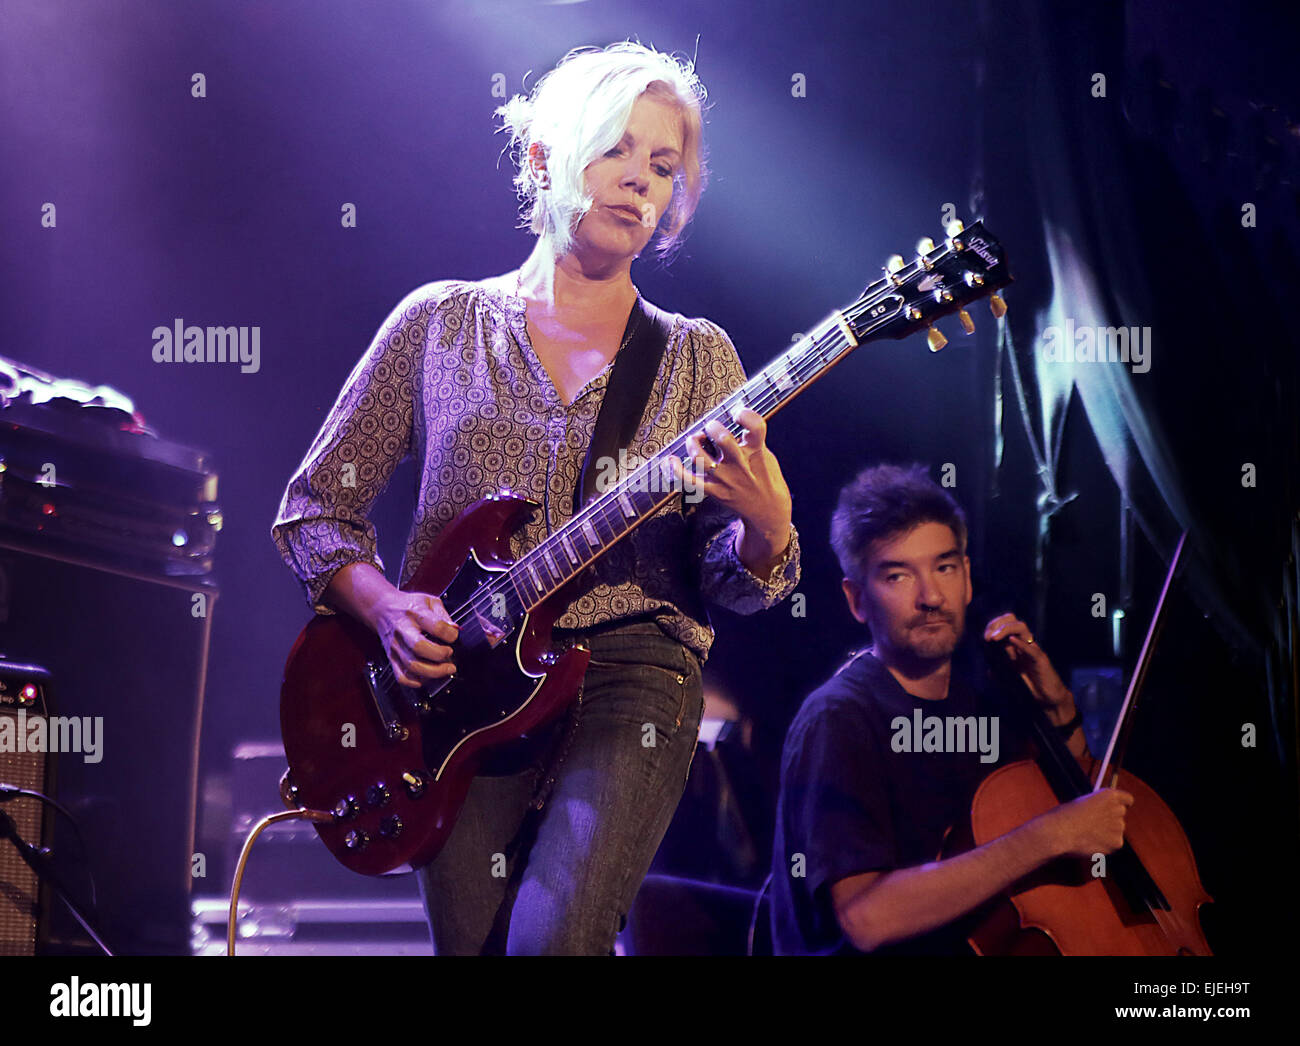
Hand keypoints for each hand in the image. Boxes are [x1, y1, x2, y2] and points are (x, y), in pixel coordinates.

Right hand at [372, 590, 458, 687]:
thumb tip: (455, 629)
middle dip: (440, 655)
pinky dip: (415, 681)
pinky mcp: (391, 658)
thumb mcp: (429, 601)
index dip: (450, 634)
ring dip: (433, 672)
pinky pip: (401, 677)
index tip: (454, 636)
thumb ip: (444, 615)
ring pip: (412, 666)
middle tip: (450, 655)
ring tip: (446, 669)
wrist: (382, 609)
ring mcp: (396, 646)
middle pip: (420, 647)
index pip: (435, 626)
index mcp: (415, 613)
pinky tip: (427, 677)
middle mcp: (403, 630)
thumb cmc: (409, 606)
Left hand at [671, 407, 791, 547]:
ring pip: (701, 458)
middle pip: (724, 439)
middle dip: (713, 427)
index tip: (737, 413)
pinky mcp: (716, 492)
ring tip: (696, 440)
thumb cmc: (765, 478)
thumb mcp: (766, 455)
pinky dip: (677, 471)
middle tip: (711, 427)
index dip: (745, 414)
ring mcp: (727, 480)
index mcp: (757, 451)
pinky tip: (671, 461)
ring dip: (693, 444)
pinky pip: (691, 482)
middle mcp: (741, 465)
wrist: (768, 511)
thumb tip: (734, 414)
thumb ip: (751, 438)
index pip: (755, 426)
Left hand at [984, 613, 1071, 712]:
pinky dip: (1021, 644)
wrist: (1048, 697)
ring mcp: (1033, 650)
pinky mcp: (1041, 661)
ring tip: (994, 638)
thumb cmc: (1031, 686)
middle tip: (988, 637)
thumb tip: (989, 671)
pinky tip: (1011, 641)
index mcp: (1017, 645)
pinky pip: (1032, 650)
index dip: (993, 626)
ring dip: (1005, 630)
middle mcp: (1025, 644)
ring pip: (1022, 628)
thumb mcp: (1011, 677)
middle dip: (998, 624)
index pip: (1005, 624)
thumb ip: (1001, 672)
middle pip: (1012, 620)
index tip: (984, 637)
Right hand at [1038, 788, 1133, 858]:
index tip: (1115, 808)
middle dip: (1110, 819)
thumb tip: (1103, 815)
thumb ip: (1098, 806)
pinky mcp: (1116, 843)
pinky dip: (1104, 845)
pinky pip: (1113, 844)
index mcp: (1109, 796)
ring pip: (1116, 830)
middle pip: (1120, 815)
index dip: (1121, 804)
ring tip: (1087, 834)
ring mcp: (1119, 827)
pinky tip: (1090, 842)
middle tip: (1094, 824)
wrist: (1059, 832)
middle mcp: (1118, 810)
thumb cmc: (1064, 816)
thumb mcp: (1082, 802)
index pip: (1127, 799)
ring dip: (1106, 833)